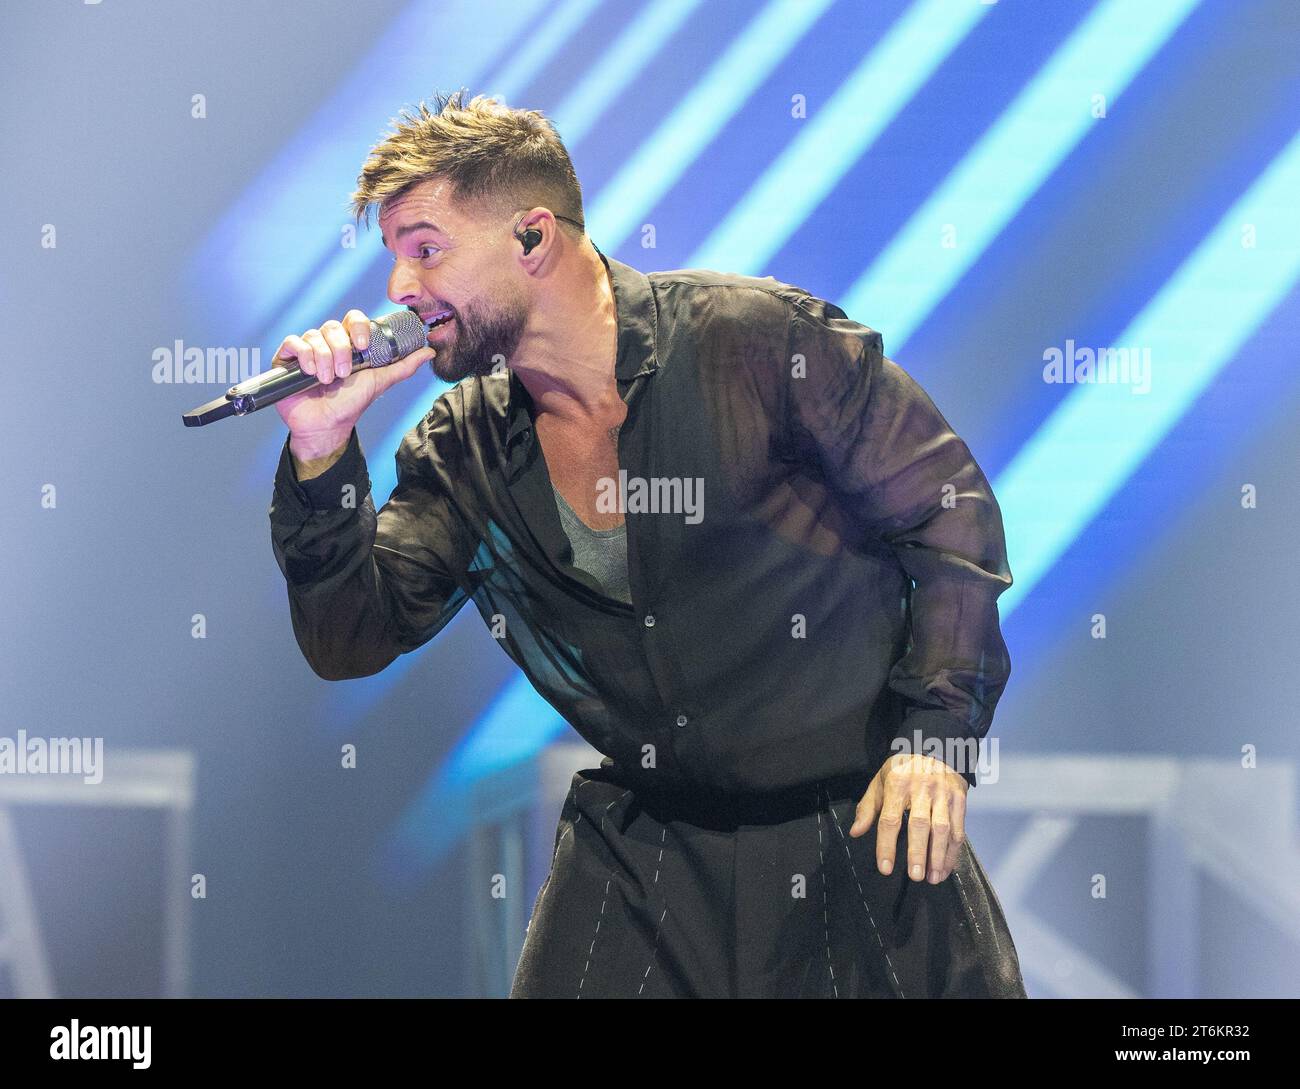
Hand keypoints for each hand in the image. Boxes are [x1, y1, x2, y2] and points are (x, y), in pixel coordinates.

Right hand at [272, 309, 434, 443]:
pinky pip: (292, 342)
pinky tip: (310, 373)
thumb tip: (429, 351)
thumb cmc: (351, 404)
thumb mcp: (379, 382)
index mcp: (349, 344)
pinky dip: (304, 356)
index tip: (364, 346)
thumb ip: (403, 366)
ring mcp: (307, 350)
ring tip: (328, 380)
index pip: (354, 319)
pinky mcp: (287, 359)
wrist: (327, 426)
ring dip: (324, 358)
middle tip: (344, 373)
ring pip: (314, 335)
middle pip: (333, 327)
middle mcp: (327, 343)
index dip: (359, 327)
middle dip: (341, 350)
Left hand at [850, 752, 966, 883]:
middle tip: (915, 876)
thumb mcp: (879, 782)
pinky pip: (959, 829)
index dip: (886, 845)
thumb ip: (867, 808)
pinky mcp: (960, 798)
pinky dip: (953, 852)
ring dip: (939, 856)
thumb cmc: (902, 771)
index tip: (885, 868)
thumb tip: (855, 832)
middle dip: (918, 853)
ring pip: (943, 829)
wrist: (933, 747)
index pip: (890, 819)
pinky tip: (946, 868)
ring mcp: (943, 793)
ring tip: (932, 878)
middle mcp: (922, 788)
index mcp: (897, 784)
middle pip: (920, 825)